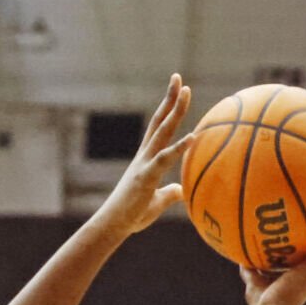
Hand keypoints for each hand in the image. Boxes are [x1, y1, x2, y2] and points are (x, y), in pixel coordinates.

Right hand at [91, 74, 195, 241]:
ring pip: (162, 131)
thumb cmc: (132, 216)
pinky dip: (179, 147)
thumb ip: (169, 193)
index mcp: (146, 159)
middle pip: (159, 121)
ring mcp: (145, 164)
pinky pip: (165, 159)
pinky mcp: (146, 177)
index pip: (158, 128)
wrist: (113, 226)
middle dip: (169, 99)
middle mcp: (145, 156)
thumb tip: (182, 190)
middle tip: (178, 78)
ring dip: (175, 110)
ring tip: (186, 91)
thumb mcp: (156, 202)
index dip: (167, 109)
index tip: (176, 91)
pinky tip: (193, 136)